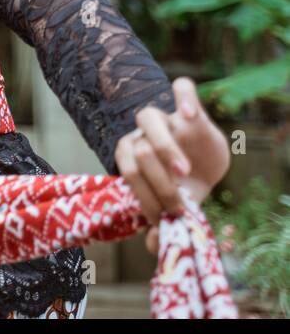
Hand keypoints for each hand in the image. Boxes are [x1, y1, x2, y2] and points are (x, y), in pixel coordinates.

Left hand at [115, 77, 229, 252]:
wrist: (206, 164)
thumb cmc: (184, 185)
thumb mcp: (177, 202)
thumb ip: (163, 219)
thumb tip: (153, 245)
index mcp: (132, 154)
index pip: (127, 166)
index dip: (141, 191)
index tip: (164, 214)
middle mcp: (143, 133)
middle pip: (136, 146)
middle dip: (156, 178)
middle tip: (178, 200)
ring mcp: (167, 119)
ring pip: (149, 116)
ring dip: (164, 146)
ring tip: (183, 170)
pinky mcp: (190, 109)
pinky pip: (182, 88)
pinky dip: (183, 97)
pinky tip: (190, 114)